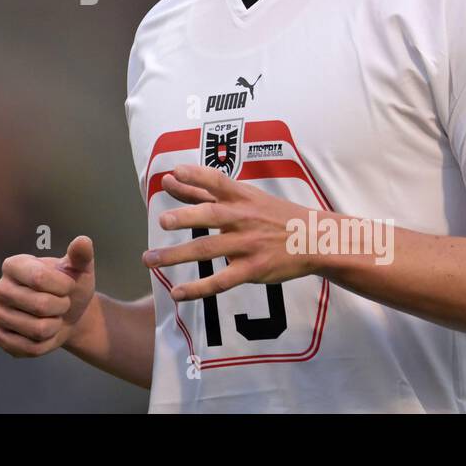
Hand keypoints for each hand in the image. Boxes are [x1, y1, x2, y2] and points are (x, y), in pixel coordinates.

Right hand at [0, 235, 95, 356]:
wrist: (67, 315)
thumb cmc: (70, 287)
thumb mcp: (80, 269)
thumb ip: (81, 255)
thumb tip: (83, 241)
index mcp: (13, 265)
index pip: (39, 278)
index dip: (63, 287)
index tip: (68, 286)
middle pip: (40, 306)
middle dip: (61, 307)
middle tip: (61, 304)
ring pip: (37, 330)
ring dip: (56, 326)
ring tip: (53, 317)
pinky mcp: (0, 338)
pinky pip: (31, 348)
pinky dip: (46, 344)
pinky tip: (45, 333)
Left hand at [142, 164, 315, 300]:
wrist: (314, 239)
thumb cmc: (272, 215)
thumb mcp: (244, 196)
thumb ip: (203, 189)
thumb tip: (170, 179)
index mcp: (241, 197)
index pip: (217, 182)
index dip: (196, 176)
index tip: (174, 173)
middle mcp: (243, 218)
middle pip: (212, 215)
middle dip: (187, 218)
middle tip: (163, 221)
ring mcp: (248, 245)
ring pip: (209, 250)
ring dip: (177, 255)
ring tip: (150, 259)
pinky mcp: (253, 269)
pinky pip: (222, 281)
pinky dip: (198, 288)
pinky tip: (177, 293)